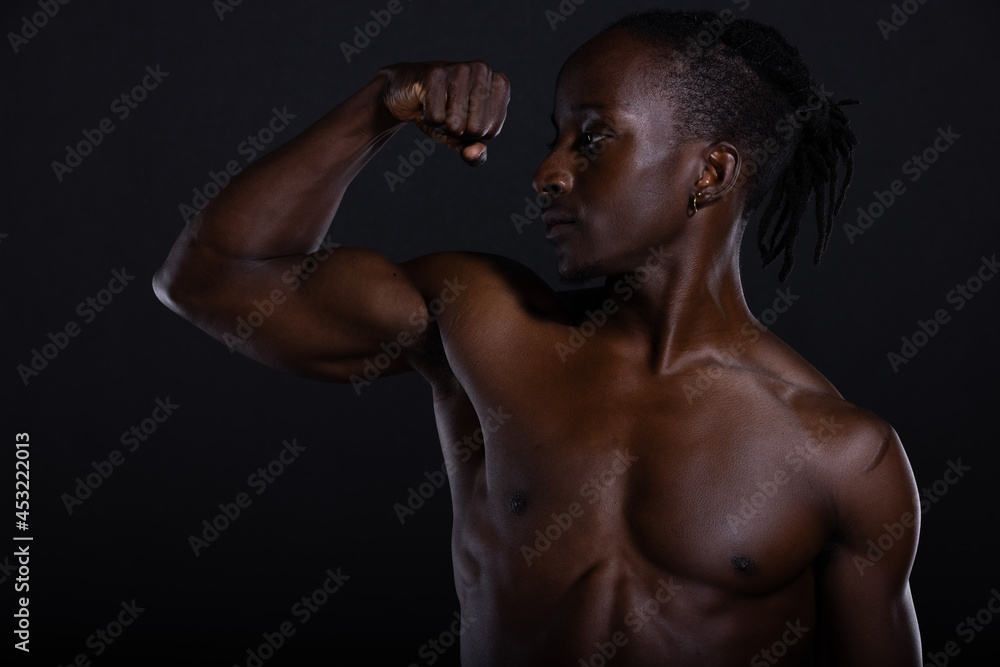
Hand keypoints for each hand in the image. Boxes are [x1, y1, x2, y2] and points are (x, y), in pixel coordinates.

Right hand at [378, 61, 509, 165]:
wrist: (405, 93)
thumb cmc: (443, 113)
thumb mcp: (463, 138)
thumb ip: (476, 154)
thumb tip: (473, 153)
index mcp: (500, 84)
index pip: (491, 132)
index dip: (472, 134)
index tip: (463, 116)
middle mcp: (483, 70)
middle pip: (476, 129)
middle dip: (457, 131)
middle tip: (448, 112)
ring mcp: (460, 68)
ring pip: (455, 125)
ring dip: (441, 125)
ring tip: (437, 105)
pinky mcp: (435, 73)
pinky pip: (435, 118)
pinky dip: (426, 119)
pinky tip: (424, 102)